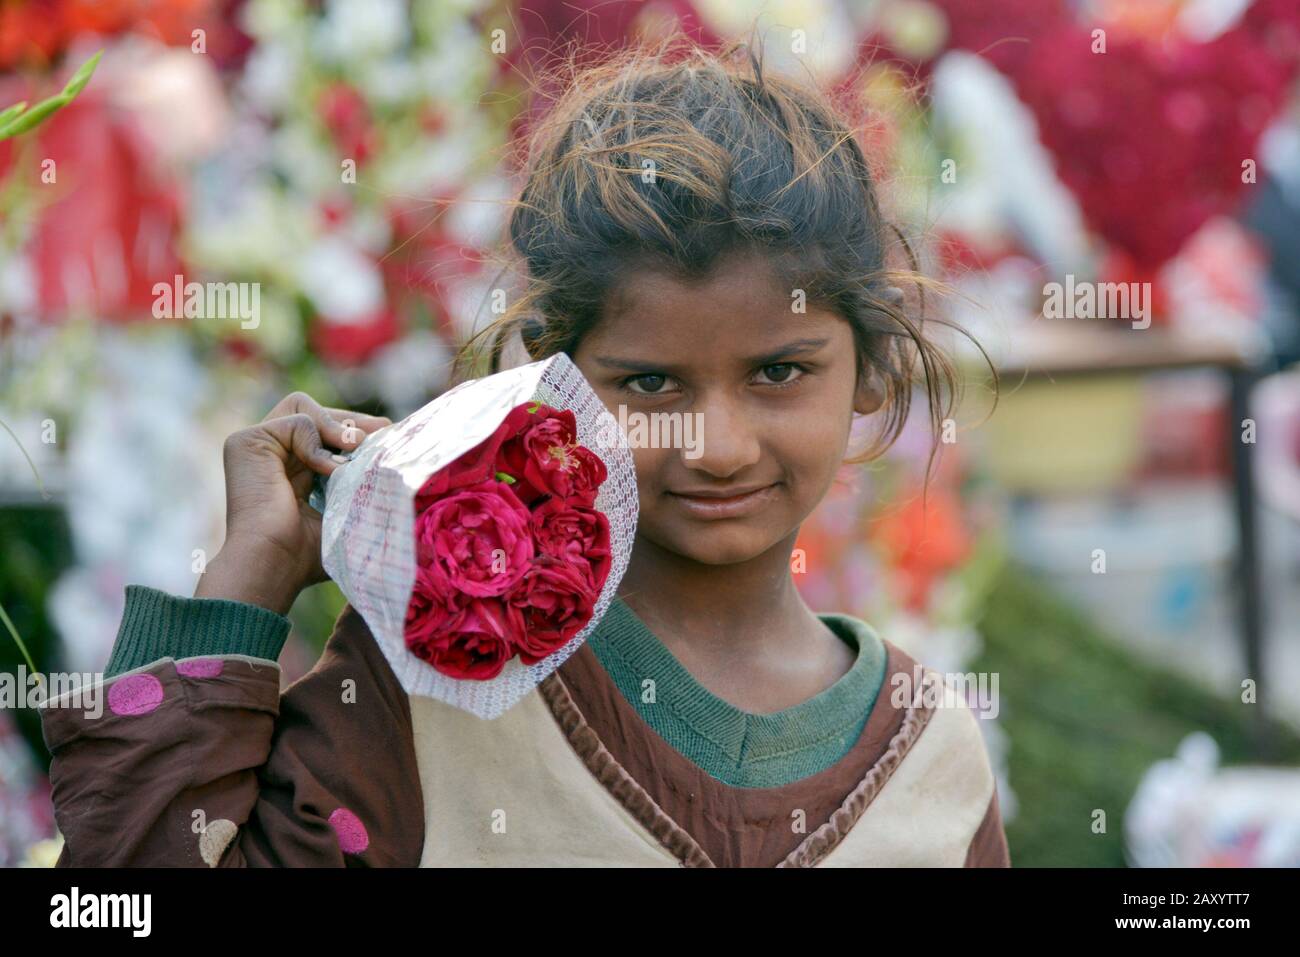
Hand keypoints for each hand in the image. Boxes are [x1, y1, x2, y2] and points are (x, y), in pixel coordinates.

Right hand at [195, 392, 391, 614]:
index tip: (386, 436)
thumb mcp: (343, 511)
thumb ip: (359, 481)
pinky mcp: (246, 441)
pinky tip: (328, 470)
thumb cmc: (307, 554)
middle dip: (352, 421)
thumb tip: (392, 453)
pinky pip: (297, 420)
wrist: (274, 563)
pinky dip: (319, 440)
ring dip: (337, 425)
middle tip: (382, 433)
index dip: (355, 430)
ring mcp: (255, 446)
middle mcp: (270, 455)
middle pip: (316, 414)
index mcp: (289, 470)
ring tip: (355, 451)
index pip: (324, 433)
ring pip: (303, 407)